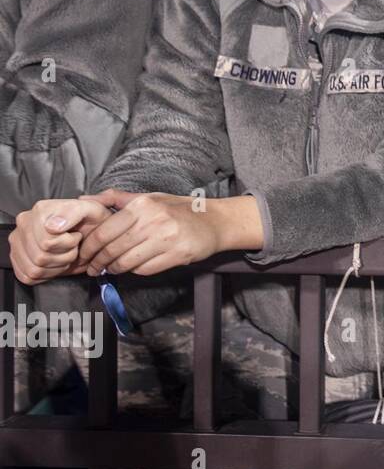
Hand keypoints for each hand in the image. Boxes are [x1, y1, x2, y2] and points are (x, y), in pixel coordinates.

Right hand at [9, 197, 113, 284]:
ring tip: (66, 253)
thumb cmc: (89, 219)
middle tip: (73, 247)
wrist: (89, 227)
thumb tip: (51, 227)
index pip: (47, 242)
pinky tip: (56, 262)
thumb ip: (72, 213)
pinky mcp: (17, 257)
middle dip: (65, 256)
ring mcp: (18, 241)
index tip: (76, 236)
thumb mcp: (90, 209)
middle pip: (40, 258)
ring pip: (34, 270)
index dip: (68, 244)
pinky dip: (47, 275)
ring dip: (57, 267)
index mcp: (40, 210)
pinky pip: (28, 277)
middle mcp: (24, 224)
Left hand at [77, 190, 251, 275]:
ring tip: (111, 268)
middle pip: (112, 250)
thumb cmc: (179, 209)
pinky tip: (134, 266)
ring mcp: (166, 239)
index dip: (89, 248)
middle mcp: (153, 221)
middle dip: (97, 262)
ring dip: (114, 269)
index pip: (104, 232)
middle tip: (91, 268)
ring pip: (126, 263)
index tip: (84, 255)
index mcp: (143, 205)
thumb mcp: (149, 198)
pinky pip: (145, 269)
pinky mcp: (177, 255)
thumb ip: (115, 198)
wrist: (215, 222)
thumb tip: (84, 199)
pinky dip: (135, 270)